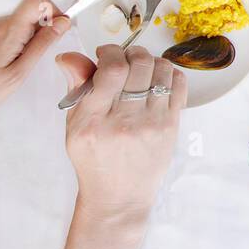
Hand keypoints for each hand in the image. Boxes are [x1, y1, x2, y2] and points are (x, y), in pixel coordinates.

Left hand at [0, 0, 70, 127]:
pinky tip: (0, 68)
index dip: (53, 10)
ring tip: (14, 68)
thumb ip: (40, 46)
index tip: (57, 31)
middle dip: (40, 30)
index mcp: (5, 31)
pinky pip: (3, 32)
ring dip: (25, 41)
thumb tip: (63, 22)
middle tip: (34, 60)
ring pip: (17, 24)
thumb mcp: (16, 76)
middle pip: (29, 11)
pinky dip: (11, 46)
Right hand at [56, 45, 185, 219]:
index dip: (111, 52)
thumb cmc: (93, 160)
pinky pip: (179, 86)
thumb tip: (69, 55)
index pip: (111, 70)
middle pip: (139, 65)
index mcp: (93, 120)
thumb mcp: (74, 127)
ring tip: (141, 68)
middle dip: (131, 52)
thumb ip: (76, 87)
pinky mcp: (171, 127)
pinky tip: (157, 78)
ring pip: (161, 71)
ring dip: (151, 60)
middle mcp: (124, 122)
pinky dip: (170, 73)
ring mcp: (152, 124)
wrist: (118, 196)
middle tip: (125, 58)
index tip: (105, 54)